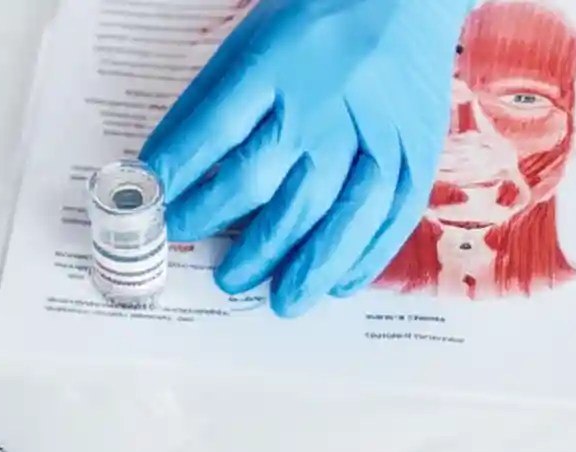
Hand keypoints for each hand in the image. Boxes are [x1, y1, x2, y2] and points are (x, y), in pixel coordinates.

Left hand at [140, 0, 472, 315]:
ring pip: (334, 214)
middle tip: (222, 274)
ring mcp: (373, 130)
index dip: (182, 179)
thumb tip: (160, 171)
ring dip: (301, 265)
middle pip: (269, 186)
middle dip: (238, 239)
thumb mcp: (247, 45)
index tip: (161, 215)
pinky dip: (364, 255)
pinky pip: (391, 213)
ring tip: (278, 300)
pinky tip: (338, 284)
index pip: (213, 133)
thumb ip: (207, 107)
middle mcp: (322, 105)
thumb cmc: (311, 21)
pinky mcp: (416, 148)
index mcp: (273, 67)